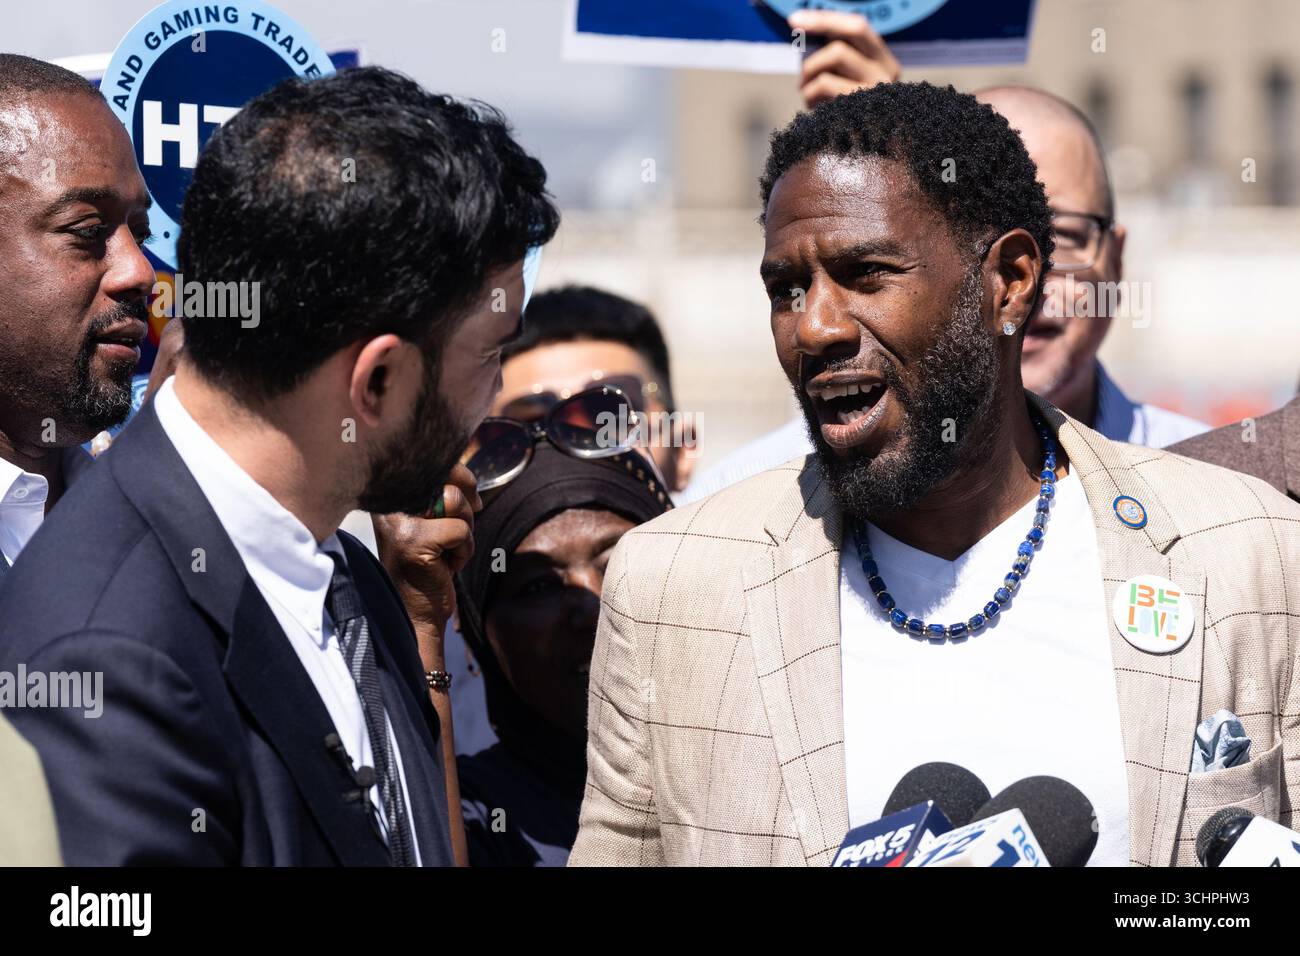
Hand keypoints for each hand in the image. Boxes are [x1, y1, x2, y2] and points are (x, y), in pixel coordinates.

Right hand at [372, 463, 482, 660]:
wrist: (417, 614)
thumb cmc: (429, 568)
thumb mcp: (432, 525)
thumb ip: (441, 496)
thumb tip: (467, 480)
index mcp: (391, 497)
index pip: (433, 463)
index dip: (460, 478)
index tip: (470, 503)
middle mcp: (389, 505)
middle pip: (446, 475)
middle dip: (466, 503)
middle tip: (461, 532)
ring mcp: (398, 523)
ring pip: (454, 500)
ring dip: (465, 531)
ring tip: (447, 552)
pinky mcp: (413, 542)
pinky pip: (461, 530)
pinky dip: (464, 552)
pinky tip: (446, 567)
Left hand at [790, 10, 900, 107]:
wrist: (868, 160)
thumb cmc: (849, 118)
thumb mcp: (848, 82)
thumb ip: (835, 60)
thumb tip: (804, 35)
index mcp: (884, 60)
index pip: (857, 26)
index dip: (825, 19)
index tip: (794, 19)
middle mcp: (887, 72)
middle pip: (844, 40)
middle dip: (814, 45)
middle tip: (799, 62)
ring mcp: (877, 91)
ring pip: (834, 59)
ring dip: (809, 75)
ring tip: (807, 93)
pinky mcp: (862, 108)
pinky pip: (826, 85)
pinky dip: (810, 94)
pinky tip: (812, 109)